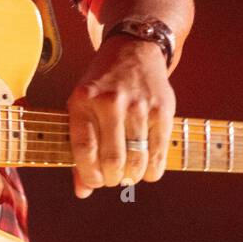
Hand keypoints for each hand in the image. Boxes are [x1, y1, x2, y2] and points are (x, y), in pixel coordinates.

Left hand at [67, 35, 175, 197]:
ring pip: (137, 161)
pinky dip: (153, 170)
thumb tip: (83, 191)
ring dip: (133, 176)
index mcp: (83, 100)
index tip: (95, 180)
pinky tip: (147, 167)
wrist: (134, 50)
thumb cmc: (102, 85)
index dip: (89, 174)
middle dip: (113, 179)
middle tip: (114, 178)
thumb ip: (80, 148)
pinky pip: (159, 154)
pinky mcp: (162, 110)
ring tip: (129, 173)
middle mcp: (110, 102)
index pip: (83, 150)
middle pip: (112, 160)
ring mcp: (138, 105)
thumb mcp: (82, 105)